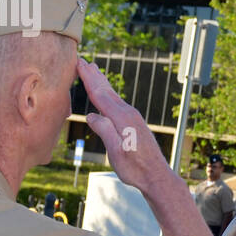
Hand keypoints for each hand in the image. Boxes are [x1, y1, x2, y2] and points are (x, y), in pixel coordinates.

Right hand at [77, 59, 170, 193]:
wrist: (156, 176)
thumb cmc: (135, 168)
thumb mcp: (116, 151)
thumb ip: (105, 131)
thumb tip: (91, 115)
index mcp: (122, 118)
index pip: (100, 94)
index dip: (88, 79)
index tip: (79, 63)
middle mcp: (128, 114)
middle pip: (107, 91)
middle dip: (95, 76)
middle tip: (84, 60)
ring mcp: (133, 118)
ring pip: (114, 96)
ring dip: (103, 83)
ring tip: (95, 71)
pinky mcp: (135, 124)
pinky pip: (118, 103)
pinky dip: (110, 94)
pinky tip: (108, 96)